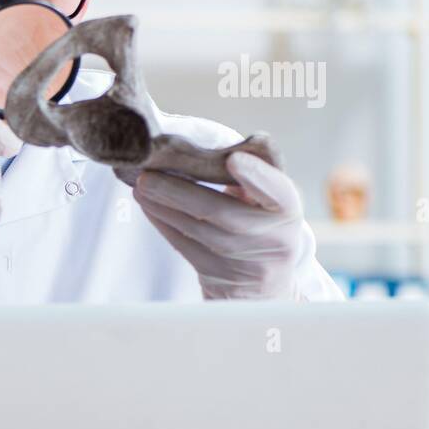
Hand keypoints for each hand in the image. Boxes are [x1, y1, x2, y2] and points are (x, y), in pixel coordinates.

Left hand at [132, 150, 306, 300]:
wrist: (263, 279)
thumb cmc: (261, 220)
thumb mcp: (270, 198)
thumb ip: (252, 174)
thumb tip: (211, 149)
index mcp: (286, 209)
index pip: (277, 191)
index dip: (256, 176)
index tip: (233, 159)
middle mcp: (271, 238)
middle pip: (221, 213)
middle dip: (179, 192)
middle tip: (148, 174)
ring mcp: (243, 260)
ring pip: (195, 230)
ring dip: (162, 206)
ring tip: (141, 186)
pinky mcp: (216, 273)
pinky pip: (183, 245)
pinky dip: (162, 222)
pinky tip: (148, 205)